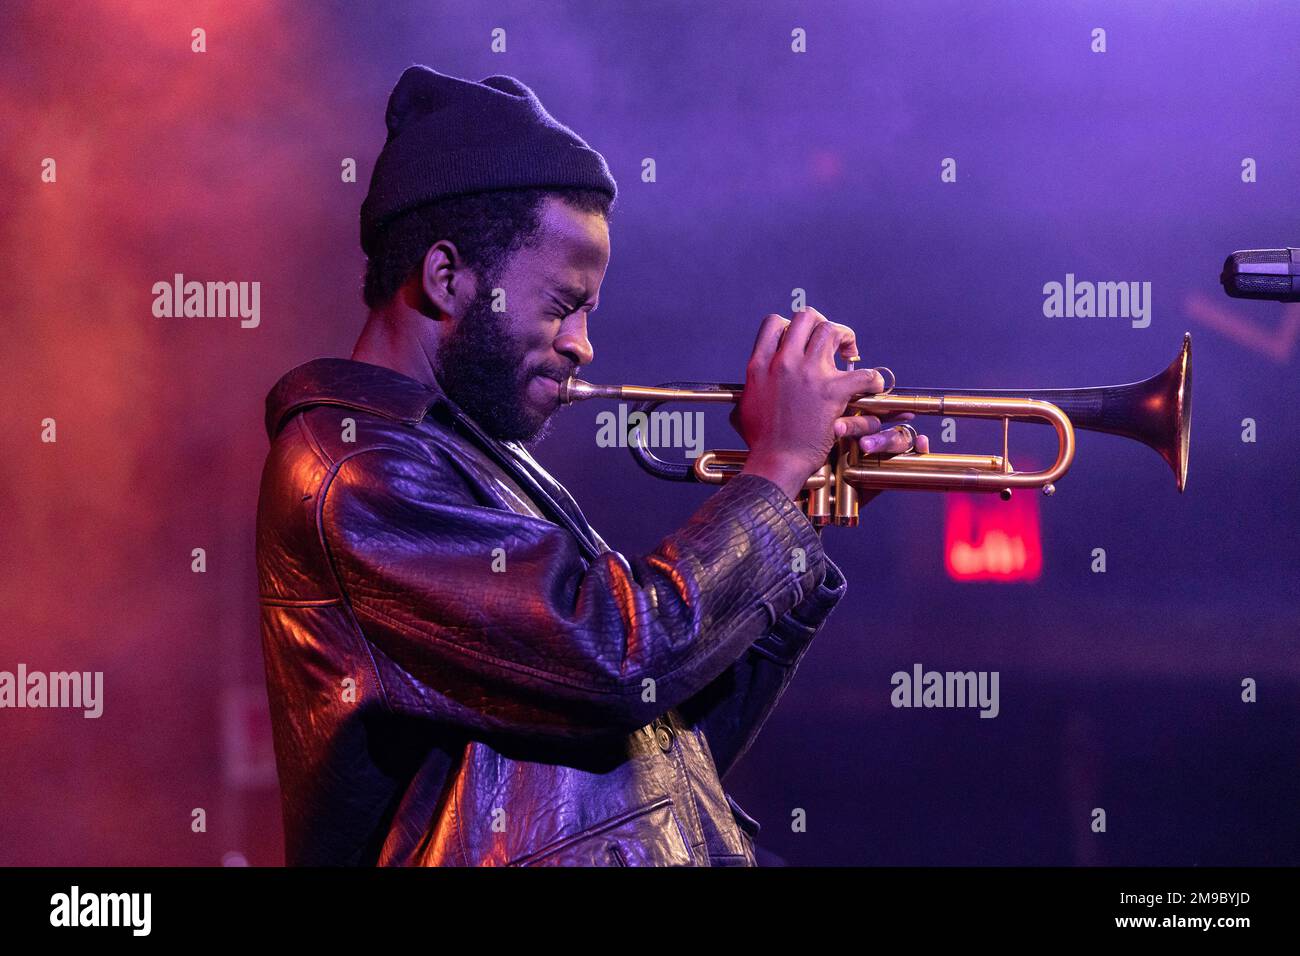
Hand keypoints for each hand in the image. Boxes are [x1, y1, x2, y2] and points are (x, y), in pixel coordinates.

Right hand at [733, 308, 926, 499]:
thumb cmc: (760, 442)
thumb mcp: (743, 409)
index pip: (775, 322)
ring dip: (846, 339)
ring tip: (851, 355)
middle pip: (807, 317)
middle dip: (823, 324)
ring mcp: (808, 374)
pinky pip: (862, 373)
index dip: (792, 326)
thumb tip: (749, 389)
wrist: (776, 462)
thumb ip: (750, 391)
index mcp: (759, 364)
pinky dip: (872, 378)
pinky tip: (872, 386)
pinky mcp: (831, 391)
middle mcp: (783, 362)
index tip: (802, 341)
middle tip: (832, 343)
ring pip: (832, 331)